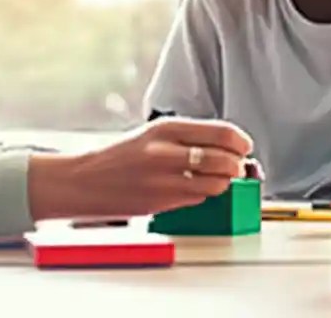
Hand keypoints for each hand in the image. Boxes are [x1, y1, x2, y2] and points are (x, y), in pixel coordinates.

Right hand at [29, 117, 253, 218]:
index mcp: (166, 128)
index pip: (222, 133)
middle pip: (225, 160)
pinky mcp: (161, 202)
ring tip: (217, 178)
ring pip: (216, 184)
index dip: (241, 142)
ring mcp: (164, 180)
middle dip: (238, 165)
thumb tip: (231, 147)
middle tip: (236, 165)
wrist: (85, 180)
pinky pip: (198, 199)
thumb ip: (190, 138)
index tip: (244, 146)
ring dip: (223, 183)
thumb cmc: (122, 156)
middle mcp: (166, 152)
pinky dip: (203, 195)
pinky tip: (192, 188)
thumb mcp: (154, 134)